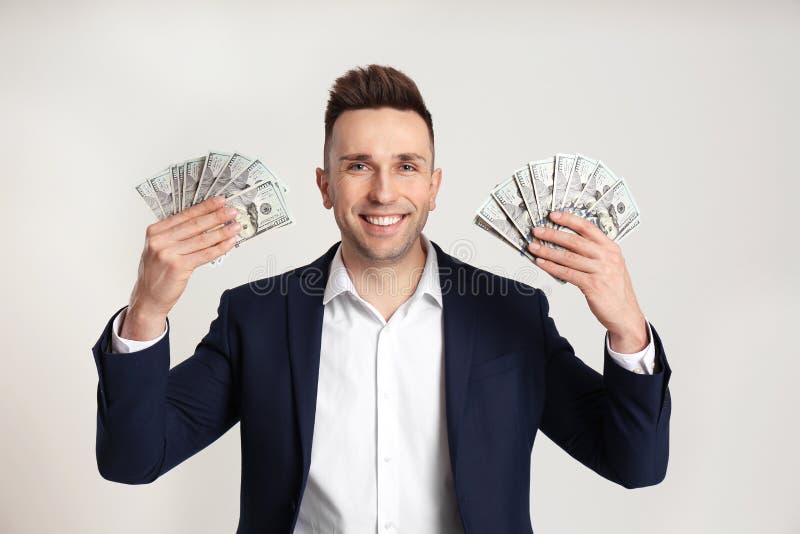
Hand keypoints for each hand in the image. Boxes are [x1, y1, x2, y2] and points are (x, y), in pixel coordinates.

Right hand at [121, 196, 240, 340]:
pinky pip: (204, 255)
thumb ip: (177, 235)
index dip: (205, 207)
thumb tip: (206, 222)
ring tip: (235, 227)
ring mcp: (168, 253)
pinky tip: (229, 243)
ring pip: (202, 239)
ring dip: (222, 232)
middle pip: (195, 225)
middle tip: (231, 211)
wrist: (148, 297)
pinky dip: (219, 248)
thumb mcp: (160, 248)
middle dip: (217, 216)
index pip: (185, 215)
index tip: (219, 202)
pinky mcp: (178, 267)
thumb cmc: (156, 273)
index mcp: (155, 231)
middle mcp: (160, 240)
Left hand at [527, 211, 647, 352]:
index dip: (569, 220)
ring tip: (534, 247)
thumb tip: (566, 242)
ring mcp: (601, 271)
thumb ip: (594, 252)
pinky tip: (541, 263)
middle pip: (575, 241)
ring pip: (568, 257)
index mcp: (611, 248)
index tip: (553, 215)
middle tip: (537, 231)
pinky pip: (567, 273)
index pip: (588, 228)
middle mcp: (607, 257)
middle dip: (553, 234)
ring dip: (548, 251)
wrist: (625, 313)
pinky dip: (552, 267)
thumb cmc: (615, 288)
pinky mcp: (593, 286)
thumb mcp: (611, 264)